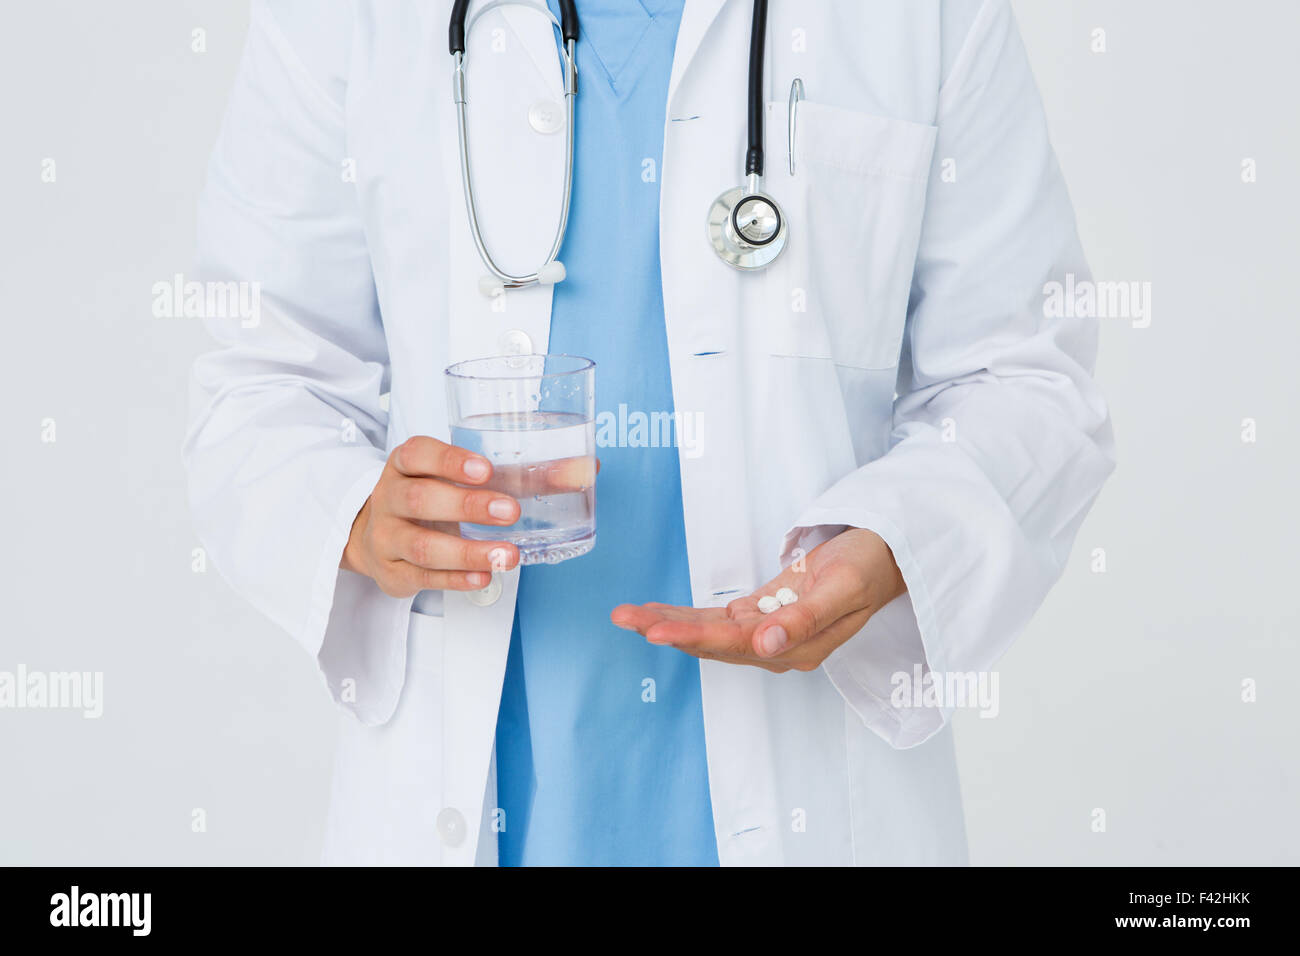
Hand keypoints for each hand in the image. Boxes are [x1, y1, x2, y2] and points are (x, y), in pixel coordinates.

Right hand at [341, 436, 522, 596]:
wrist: (378, 536)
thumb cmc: (430, 499)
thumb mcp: (459, 479)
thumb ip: (517, 475)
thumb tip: (579, 472)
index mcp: (405, 465)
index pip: (418, 454)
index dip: (449, 460)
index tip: (485, 469)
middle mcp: (389, 498)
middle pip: (420, 499)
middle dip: (467, 506)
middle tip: (510, 512)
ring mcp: (386, 537)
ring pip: (422, 545)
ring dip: (468, 552)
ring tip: (506, 555)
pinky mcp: (392, 571)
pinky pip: (424, 577)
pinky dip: (456, 579)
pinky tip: (484, 576)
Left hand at [610, 529, 905, 672]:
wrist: (886, 553)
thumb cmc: (869, 565)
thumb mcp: (842, 587)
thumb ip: (804, 619)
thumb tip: (765, 646)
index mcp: (797, 647)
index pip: (734, 646)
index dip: (692, 638)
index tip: (654, 632)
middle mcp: (778, 647)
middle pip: (712, 642)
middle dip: (666, 631)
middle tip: (624, 618)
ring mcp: (768, 632)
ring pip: (709, 632)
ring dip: (669, 624)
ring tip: (628, 616)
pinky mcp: (763, 613)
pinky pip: (718, 619)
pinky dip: (687, 616)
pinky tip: (658, 613)